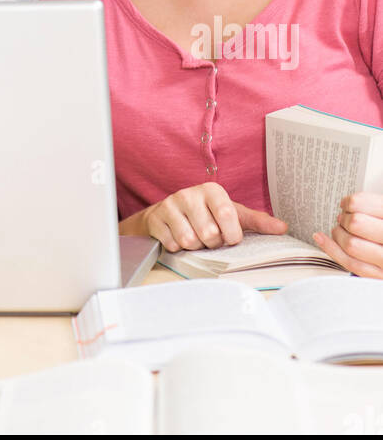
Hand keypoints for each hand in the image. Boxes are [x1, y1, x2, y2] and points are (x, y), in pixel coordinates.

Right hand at [143, 182, 287, 250]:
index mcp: (212, 190)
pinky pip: (173, 245)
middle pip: (209, 233)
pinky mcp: (155, 218)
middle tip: (209, 237)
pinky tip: (178, 237)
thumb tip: (283, 228)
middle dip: (211, 243)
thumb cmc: (206, 215)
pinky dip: (178, 248)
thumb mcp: (232, 214)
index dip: (231, 234)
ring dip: (194, 247)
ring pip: (190, 241)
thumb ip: (257, 221)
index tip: (230, 237)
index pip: (228, 215)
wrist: (167, 213)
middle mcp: (190, 194)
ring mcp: (170, 205)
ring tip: (194, 237)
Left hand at [313, 193, 382, 278]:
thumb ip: (376, 209)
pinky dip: (331, 249)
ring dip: (337, 234)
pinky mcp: (380, 278)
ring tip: (339, 229)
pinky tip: (321, 238)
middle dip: (344, 218)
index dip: (350, 202)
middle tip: (344, 218)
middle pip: (355, 223)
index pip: (363, 204)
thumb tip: (350, 203)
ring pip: (351, 244)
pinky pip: (351, 264)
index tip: (347, 203)